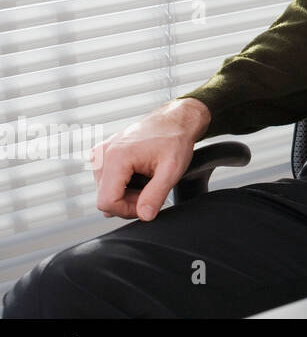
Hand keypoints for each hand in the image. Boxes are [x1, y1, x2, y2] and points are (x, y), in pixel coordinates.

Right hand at [91, 99, 210, 220]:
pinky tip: (139, 175)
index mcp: (116, 157)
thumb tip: (144, 216)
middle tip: (152, 191)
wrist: (175, 120)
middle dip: (128, 203)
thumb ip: (156, 195)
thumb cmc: (175, 138)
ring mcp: (100, 153)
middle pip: (105, 198)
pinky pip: (106, 180)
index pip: (107, 202)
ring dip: (126, 194)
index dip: (128, 210)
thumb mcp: (172, 169)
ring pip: (105, 191)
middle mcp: (103, 154)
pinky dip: (122, 184)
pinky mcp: (103, 154)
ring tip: (147, 180)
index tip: (147, 205)